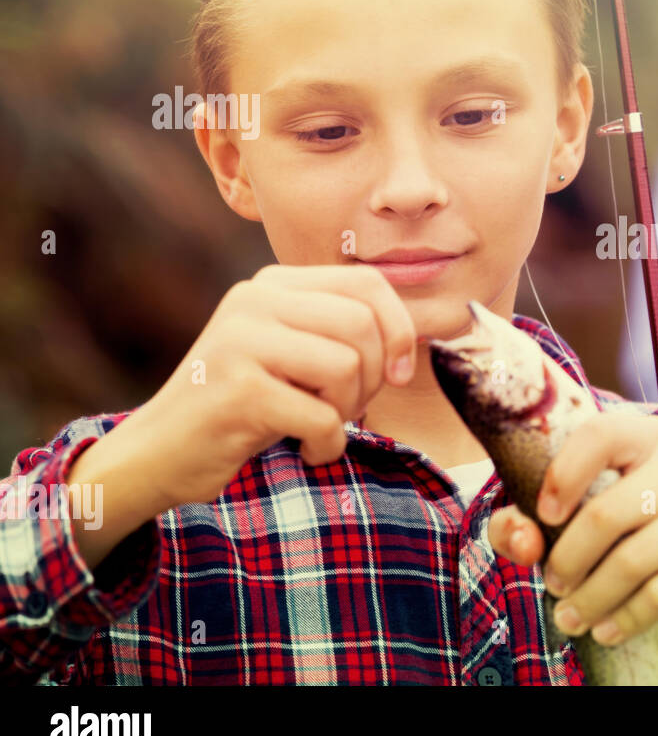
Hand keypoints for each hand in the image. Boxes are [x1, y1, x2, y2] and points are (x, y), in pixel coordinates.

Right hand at [137, 264, 416, 508]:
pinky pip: (322, 417)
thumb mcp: (293, 353)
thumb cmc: (245, 406)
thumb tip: (419, 333)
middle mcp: (252, 300)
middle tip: (350, 409)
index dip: (400, 328)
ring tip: (322, 428)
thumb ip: (341, 331)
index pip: (367, 283)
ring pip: (347, 367)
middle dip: (374, 378)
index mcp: (272, 284)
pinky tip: (306, 451)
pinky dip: (328, 446)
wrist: (161, 452)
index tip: (400, 373)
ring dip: (348, 412)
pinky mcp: (238, 391)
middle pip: (362, 325)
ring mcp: (241, 342)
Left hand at [487, 409, 657, 665]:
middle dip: (568, 559)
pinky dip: (624, 618)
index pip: (602, 436)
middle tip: (554, 585)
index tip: (543, 515)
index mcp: (648, 439)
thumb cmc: (620, 539)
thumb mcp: (563, 525)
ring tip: (570, 618)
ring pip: (635, 560)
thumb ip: (523, 524)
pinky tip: (605, 629)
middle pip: (609, 512)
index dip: (564, 474)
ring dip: (591, 597)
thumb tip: (521, 540)